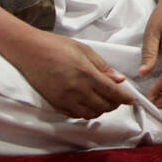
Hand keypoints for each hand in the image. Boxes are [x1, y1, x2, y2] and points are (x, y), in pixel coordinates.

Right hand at [11, 30, 134, 119]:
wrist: (29, 51)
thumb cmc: (57, 46)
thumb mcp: (84, 50)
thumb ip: (103, 67)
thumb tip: (119, 79)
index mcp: (86, 74)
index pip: (112, 92)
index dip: (125, 98)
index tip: (132, 100)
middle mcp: (77, 90)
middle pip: (104, 106)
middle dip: (114, 104)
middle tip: (117, 98)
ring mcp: (65, 99)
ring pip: (91, 114)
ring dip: (101, 110)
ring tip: (103, 101)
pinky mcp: (55, 104)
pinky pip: (76, 115)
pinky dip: (86, 113)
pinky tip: (87, 104)